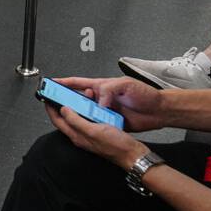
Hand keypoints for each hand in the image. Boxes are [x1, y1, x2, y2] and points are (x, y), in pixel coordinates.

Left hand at [46, 101, 148, 171]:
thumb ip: (76, 121)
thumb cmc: (117, 146)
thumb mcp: (93, 131)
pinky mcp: (100, 132)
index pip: (57, 121)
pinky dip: (89, 110)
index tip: (47, 98)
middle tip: (61, 95)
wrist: (134, 154)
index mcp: (77, 136)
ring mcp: (90, 134)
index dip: (51, 109)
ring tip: (78, 97)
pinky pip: (90, 119)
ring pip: (78, 118)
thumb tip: (63, 110)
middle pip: (66, 119)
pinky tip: (94, 105)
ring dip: (78, 106)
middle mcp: (81, 136)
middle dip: (63, 105)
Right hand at [51, 76, 169, 133]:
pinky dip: (90, 126)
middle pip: (77, 99)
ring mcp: (104, 111)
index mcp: (102, 86)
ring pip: (85, 113)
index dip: (63, 83)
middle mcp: (100, 99)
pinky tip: (87, 126)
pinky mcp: (110, 123)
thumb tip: (98, 101)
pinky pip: (95, 124)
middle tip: (55, 103)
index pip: (77, 83)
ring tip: (71, 116)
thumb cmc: (146, 95)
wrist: (160, 111)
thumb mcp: (126, 85)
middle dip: (65, 101)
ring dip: (78, 115)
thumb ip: (109, 90)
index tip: (51, 84)